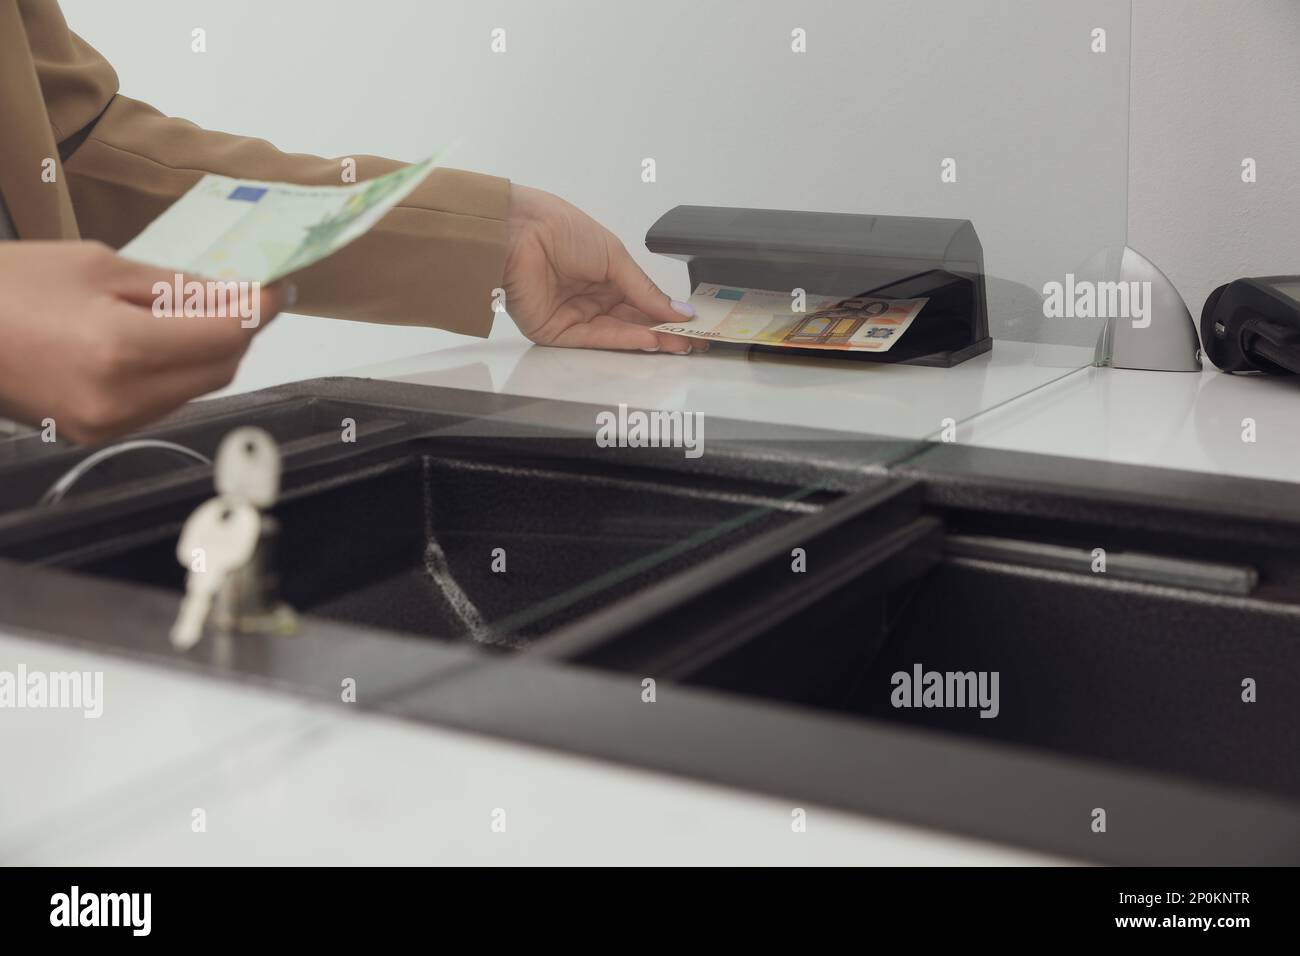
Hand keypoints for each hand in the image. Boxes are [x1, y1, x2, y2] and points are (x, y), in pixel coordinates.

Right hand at [0, 241, 288, 443]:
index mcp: (120, 350)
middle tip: (246, 297)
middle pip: (220, 370)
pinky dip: (177, 372)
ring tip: (200, 312)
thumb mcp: (98, 267)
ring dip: (210, 353)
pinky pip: (162, 402)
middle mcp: (119, 399)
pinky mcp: (95, 433)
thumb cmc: (5, 287)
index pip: (226, 338)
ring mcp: (107, 424)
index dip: (260, 311)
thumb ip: (176, 287)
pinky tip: (165, 340)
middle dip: (239, 332)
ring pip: (195, 389)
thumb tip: (234, 296)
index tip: (278, 290)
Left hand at [503, 185, 703, 353]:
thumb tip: (676, 309)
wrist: (518, 232)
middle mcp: (588, 296)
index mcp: (603, 273)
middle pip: (632, 320)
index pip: (640, 300)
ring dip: (649, 338)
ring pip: (617, 334)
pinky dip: (624, 339)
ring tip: (678, 343)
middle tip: (691, 340)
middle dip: (663, 331)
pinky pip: (595, 339)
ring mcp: (574, 316)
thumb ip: (645, 289)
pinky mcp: (557, 332)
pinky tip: (648, 338)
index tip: (691, 322)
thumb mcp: (615, 256)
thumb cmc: (558, 229)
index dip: (666, 312)